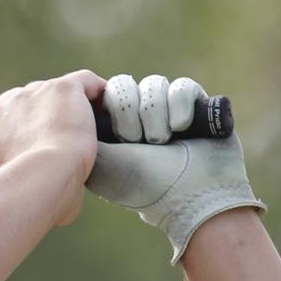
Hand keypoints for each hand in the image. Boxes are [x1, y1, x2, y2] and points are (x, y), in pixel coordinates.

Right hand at [0, 71, 105, 225]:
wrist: (41, 179)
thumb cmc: (28, 199)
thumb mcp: (11, 192)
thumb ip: (22, 182)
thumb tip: (55, 200)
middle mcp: (1, 109)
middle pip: (18, 103)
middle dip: (35, 120)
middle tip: (55, 147)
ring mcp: (32, 94)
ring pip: (51, 94)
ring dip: (65, 110)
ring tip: (86, 134)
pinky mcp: (62, 89)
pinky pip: (84, 83)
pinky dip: (96, 93)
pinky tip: (106, 109)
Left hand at [86, 74, 264, 263]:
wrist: (188, 196)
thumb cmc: (139, 183)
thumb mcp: (97, 158)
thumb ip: (83, 126)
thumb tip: (82, 97)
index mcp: (111, 131)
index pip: (102, 93)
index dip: (110, 105)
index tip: (114, 131)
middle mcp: (138, 120)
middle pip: (125, 85)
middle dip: (128, 111)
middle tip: (134, 140)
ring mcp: (168, 113)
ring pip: (153, 84)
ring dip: (154, 113)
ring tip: (160, 141)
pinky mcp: (198, 108)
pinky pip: (182, 87)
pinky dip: (179, 106)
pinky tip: (181, 128)